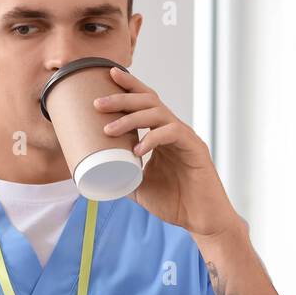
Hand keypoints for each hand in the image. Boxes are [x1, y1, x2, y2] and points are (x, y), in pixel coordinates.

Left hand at [94, 65, 243, 240]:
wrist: (201, 220)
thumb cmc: (174, 203)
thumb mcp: (139, 188)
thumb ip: (122, 177)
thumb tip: (94, 175)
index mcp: (161, 135)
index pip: (145, 103)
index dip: (129, 86)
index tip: (108, 74)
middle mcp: (174, 130)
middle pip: (149, 101)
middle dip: (123, 98)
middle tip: (98, 104)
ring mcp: (185, 137)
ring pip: (159, 114)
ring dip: (131, 118)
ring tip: (109, 129)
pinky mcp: (195, 149)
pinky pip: (173, 133)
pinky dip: (153, 138)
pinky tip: (137, 149)